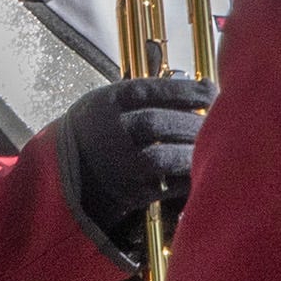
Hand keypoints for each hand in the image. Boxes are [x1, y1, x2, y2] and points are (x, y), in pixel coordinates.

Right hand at [65, 76, 213, 242]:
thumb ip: (144, 95)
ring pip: (163, 157)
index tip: (211, 91)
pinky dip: (188, 178)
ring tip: (210, 146)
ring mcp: (116, 166)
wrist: (64, 177)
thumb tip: (203, 87)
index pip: (150, 91)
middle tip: (216, 122)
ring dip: (192, 152)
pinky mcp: (128, 193)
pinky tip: (200, 169)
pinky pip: (167, 186)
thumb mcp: (106, 104)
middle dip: (193, 122)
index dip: (186, 90)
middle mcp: (106, 134)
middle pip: (157, 123)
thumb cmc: (96, 134)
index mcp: (102, 105)